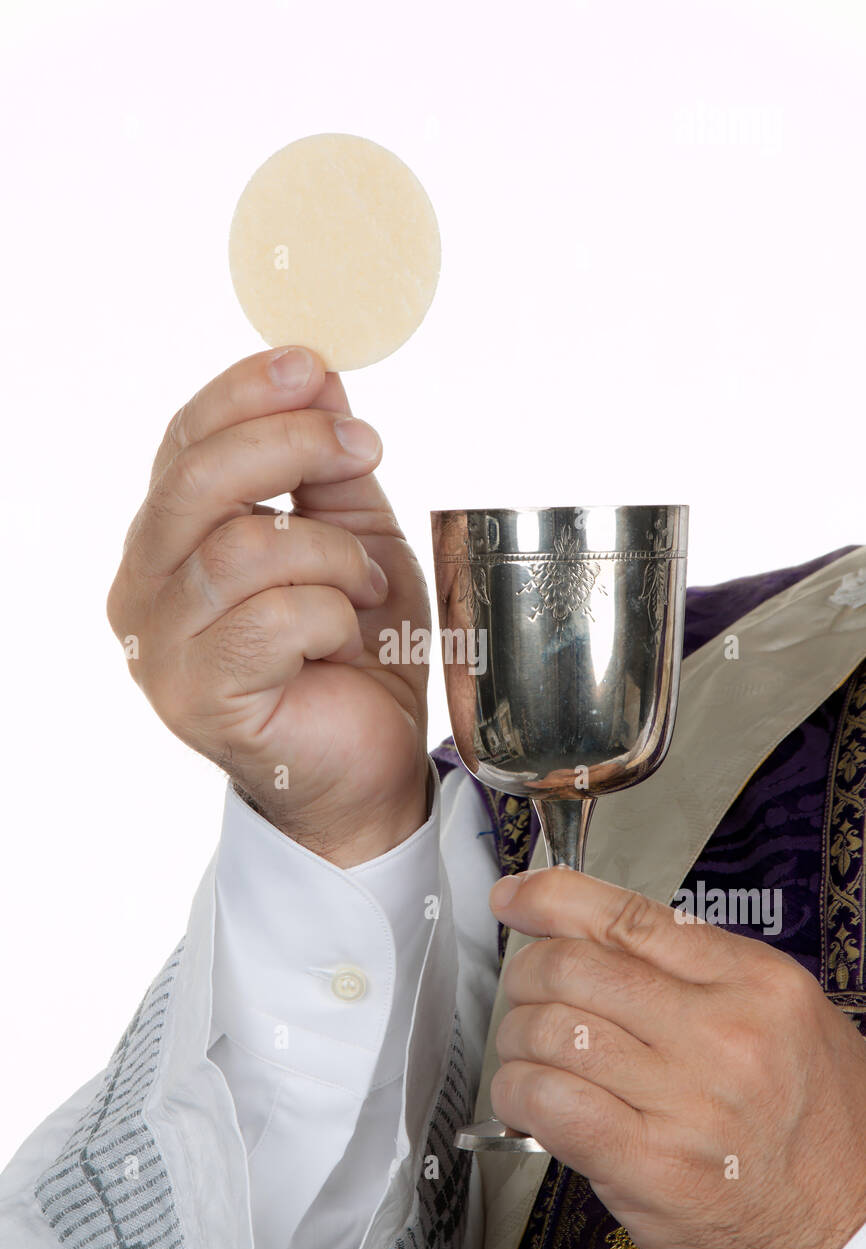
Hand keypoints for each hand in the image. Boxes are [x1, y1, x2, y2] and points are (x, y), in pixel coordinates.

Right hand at [107, 346, 429, 866]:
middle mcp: (145, 590)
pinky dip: (329, 616)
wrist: (370, 762)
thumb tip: (318, 376)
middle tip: (362, 446)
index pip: (183, 445)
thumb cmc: (354, 651)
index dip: (245, 395)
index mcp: (171, 542)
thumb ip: (326, 468)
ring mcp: (161, 648)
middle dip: (291, 445)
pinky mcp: (197, 698)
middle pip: (198, 481)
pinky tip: (342, 640)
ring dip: (329, 555)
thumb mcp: (352, 537)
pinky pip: (270, 618)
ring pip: (243, 550)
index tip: (312, 365)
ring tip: (361, 586)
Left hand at [488, 865, 865, 1248]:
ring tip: (528, 1053)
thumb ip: (700, 974)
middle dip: (526, 973)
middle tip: (524, 993)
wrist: (846, 1239)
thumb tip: (600, 935)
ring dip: (516, 1039)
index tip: (517, 899)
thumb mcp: (787, 1022)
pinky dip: (518, 1092)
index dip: (551, 898)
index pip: (627, 917)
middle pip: (573, 966)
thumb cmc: (819, 1135)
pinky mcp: (648, 1166)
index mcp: (757, 985)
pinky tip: (527, 1098)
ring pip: (550, 1030)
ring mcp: (684, 1101)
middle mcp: (722, 1035)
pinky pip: (548, 1101)